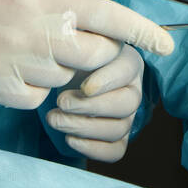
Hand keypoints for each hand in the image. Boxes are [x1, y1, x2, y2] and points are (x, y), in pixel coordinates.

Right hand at [0, 0, 173, 108]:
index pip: (111, 20)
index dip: (144, 33)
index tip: (167, 46)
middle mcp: (34, 36)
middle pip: (96, 57)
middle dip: (101, 47)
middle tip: (82, 30)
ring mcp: (12, 67)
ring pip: (66, 78)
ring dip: (66, 64)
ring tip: (38, 38)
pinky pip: (36, 97)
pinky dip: (38, 84)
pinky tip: (19, 59)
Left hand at [48, 43, 144, 161]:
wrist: (59, 75)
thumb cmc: (67, 55)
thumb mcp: (73, 39)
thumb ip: (78, 36)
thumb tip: (76, 38)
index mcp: (127, 61)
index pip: (127, 70)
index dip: (108, 80)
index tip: (83, 86)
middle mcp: (133, 89)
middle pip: (128, 103)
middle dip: (91, 107)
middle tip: (60, 102)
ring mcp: (126, 116)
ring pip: (119, 129)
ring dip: (84, 127)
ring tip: (54, 119)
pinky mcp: (116, 138)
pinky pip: (115, 151)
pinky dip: (92, 149)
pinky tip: (69, 138)